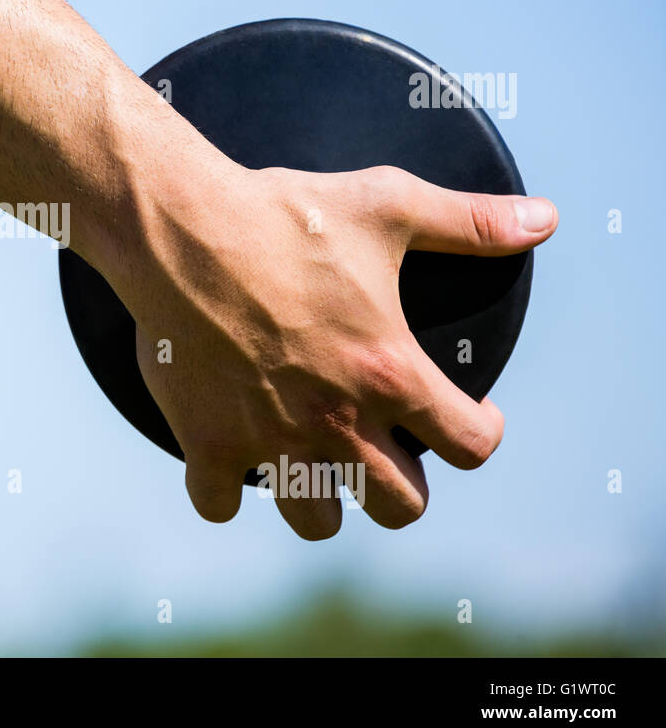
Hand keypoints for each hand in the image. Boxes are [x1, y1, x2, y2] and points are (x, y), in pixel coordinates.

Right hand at [107, 153, 557, 538]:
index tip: (464, 416)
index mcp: (389, 372)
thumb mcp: (386, 205)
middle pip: (401, 505)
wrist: (181, 229)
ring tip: (313, 465)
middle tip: (388, 449)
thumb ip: (468, 222)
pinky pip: (220, 504)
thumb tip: (545, 218)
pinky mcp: (207, 442)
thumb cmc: (283, 213)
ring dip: (321, 500)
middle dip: (404, 484)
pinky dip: (225, 491)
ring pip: (316, 521)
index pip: (470, 446)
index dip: (479, 433)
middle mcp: (336, 421)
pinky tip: (230, 459)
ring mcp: (268, 439)